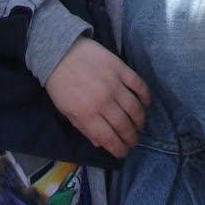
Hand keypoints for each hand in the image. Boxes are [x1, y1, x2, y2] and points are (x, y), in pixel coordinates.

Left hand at [45, 37, 150, 158]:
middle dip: (131, 138)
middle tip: (133, 141)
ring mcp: (113, 83)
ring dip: (139, 121)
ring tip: (139, 125)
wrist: (59, 51)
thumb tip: (100, 144)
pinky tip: (145, 103)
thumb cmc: (59, 83)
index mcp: (86, 113)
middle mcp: (102, 101)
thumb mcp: (65, 110)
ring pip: (134, 108)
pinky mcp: (120, 67)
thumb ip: (83, 127)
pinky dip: (145, 96)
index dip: (119, 149)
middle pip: (124, 126)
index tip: (123, 153)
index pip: (109, 138)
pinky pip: (138, 85)